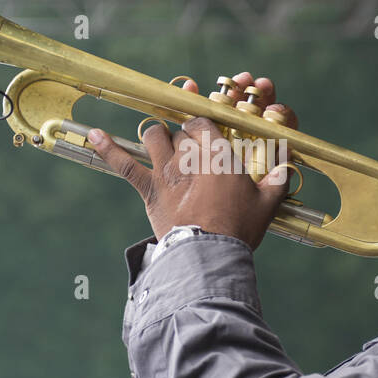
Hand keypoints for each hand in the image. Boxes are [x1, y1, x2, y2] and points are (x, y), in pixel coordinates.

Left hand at [88, 73, 298, 248]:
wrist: (207, 254)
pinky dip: (107, 147)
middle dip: (184, 135)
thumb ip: (276, 182)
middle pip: (181, 132)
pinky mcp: (148, 189)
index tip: (206, 129)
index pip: (204, 123)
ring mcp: (166, 170)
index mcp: (218, 154)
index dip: (203, 124)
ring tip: (159, 139)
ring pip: (154, 137)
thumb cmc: (238, 228)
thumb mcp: (266, 204)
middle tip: (190, 146)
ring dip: (156, 135)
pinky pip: (124, 164)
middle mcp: (189, 155)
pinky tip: (94, 134)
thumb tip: (283, 169)